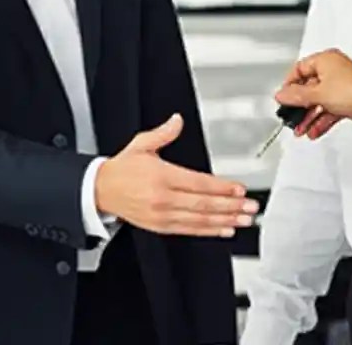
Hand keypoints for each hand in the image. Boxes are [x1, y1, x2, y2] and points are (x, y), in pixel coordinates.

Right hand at [96, 114, 258, 236]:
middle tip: (250, 207)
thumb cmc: (122, 169)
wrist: (101, 191)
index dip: (222, 187)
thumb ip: (163, 134)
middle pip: (204, 204)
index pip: (199, 183)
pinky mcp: (161, 227)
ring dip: (225, 221)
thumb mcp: (141, 145)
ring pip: (200, 220)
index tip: (239, 189)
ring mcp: (162, 215)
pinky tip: (224, 229)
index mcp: (161, 176)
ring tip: (244, 220)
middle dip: (231, 207)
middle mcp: (163, 198)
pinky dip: (209, 231)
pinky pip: (189, 230)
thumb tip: (177, 121)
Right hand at [275, 49, 351, 137]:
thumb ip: (296, 96)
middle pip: (309, 88)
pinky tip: (313, 131)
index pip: (300, 69)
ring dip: (309, 116)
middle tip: (291, 115)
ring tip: (300, 128)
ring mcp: (341, 87)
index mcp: (326, 60)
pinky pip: (328, 111)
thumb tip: (282, 94)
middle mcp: (334, 71)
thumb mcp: (318, 93)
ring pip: (319, 102)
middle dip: (299, 105)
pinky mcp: (348, 102)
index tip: (283, 97)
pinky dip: (320, 121)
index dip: (290, 84)